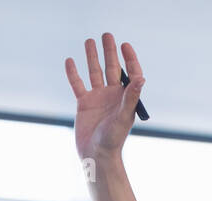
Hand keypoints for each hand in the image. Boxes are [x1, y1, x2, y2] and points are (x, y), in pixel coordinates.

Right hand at [65, 33, 143, 161]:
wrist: (96, 155)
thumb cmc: (113, 139)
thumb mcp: (123, 117)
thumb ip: (131, 97)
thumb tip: (141, 78)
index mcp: (125, 98)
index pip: (130, 74)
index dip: (129, 59)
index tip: (125, 45)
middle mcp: (112, 96)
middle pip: (112, 69)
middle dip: (110, 52)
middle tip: (107, 35)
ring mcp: (98, 99)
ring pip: (95, 73)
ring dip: (92, 57)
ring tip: (90, 41)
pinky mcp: (84, 104)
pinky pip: (78, 85)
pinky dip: (73, 73)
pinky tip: (70, 61)